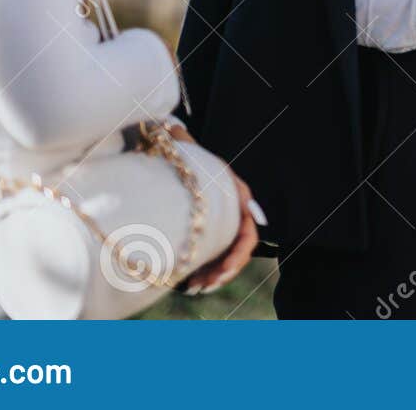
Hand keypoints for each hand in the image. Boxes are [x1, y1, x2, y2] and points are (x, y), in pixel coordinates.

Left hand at [163, 126, 261, 294]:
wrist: (180, 169)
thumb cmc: (186, 158)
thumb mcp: (186, 151)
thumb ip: (181, 141)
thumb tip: (168, 127)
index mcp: (235, 196)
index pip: (247, 226)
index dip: (240, 248)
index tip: (228, 264)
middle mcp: (234, 215)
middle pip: (240, 248)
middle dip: (227, 268)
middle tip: (210, 282)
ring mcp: (223, 230)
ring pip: (228, 259)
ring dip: (216, 275)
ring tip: (197, 287)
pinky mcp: (211, 242)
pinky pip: (215, 263)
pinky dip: (207, 275)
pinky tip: (191, 286)